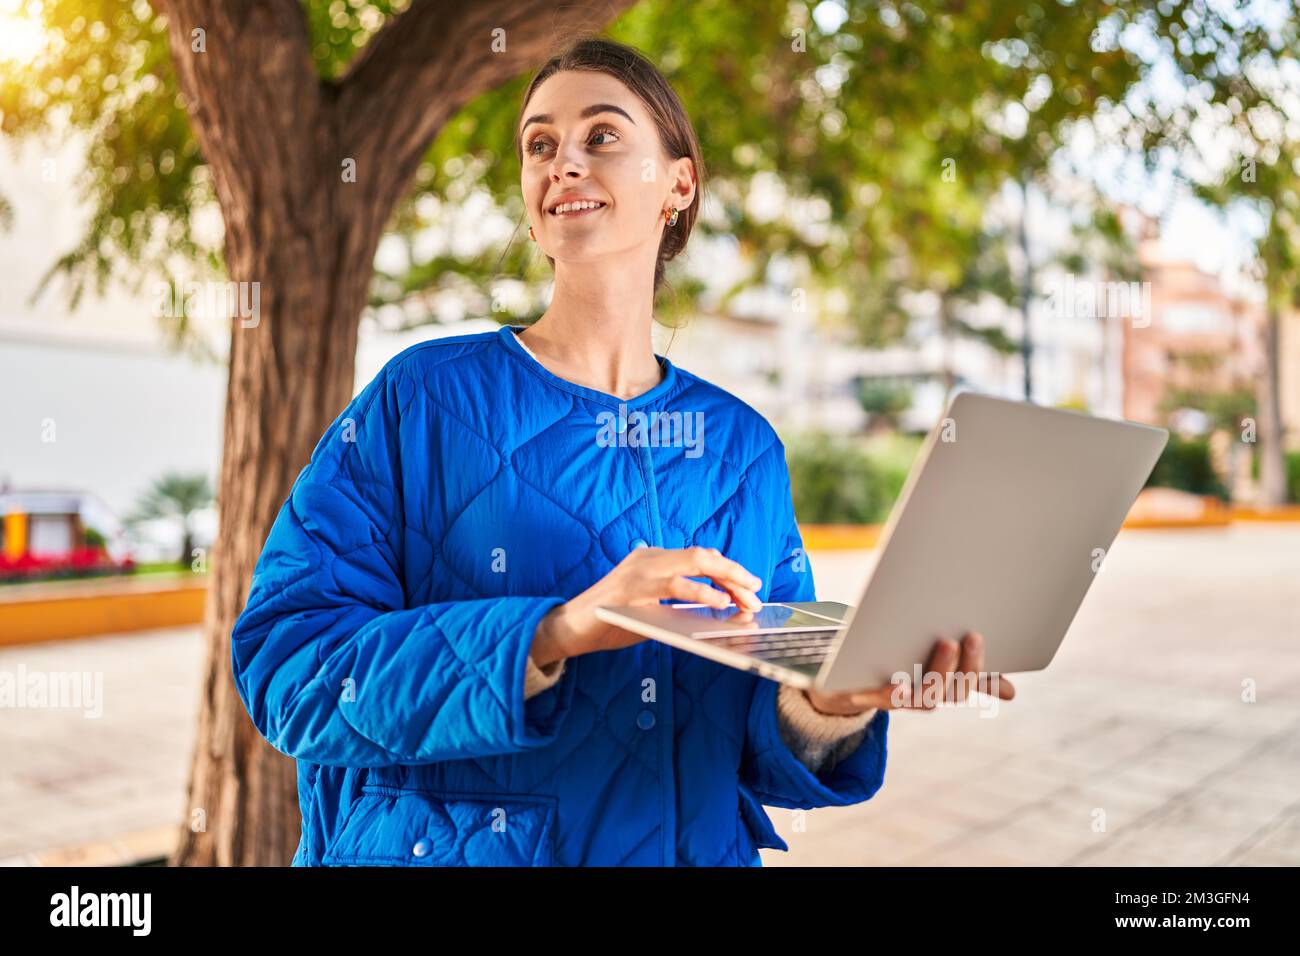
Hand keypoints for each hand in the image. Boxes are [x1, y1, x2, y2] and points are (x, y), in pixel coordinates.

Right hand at [531, 546, 763, 665]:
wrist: (571, 627)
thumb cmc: (612, 618)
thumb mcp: (649, 602)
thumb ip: (676, 597)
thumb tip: (719, 604)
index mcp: (653, 557)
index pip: (700, 556)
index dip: (729, 570)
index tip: (750, 587)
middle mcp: (648, 558)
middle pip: (702, 555)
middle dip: (734, 571)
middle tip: (757, 590)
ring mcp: (640, 572)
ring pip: (694, 562)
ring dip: (726, 580)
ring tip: (746, 597)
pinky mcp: (634, 591)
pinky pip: (675, 587)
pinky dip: (702, 593)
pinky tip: (720, 603)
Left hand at [802, 631, 1015, 714]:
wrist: (839, 686)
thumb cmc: (891, 667)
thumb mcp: (930, 665)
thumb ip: (964, 672)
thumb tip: (1011, 693)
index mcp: (936, 686)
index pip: (966, 685)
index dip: (982, 674)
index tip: (986, 646)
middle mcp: (917, 697)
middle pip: (947, 690)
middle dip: (960, 666)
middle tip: (966, 636)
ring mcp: (891, 699)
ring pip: (919, 697)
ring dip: (935, 674)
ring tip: (944, 644)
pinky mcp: (862, 697)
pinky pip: (878, 698)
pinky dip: (890, 692)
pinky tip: (897, 682)